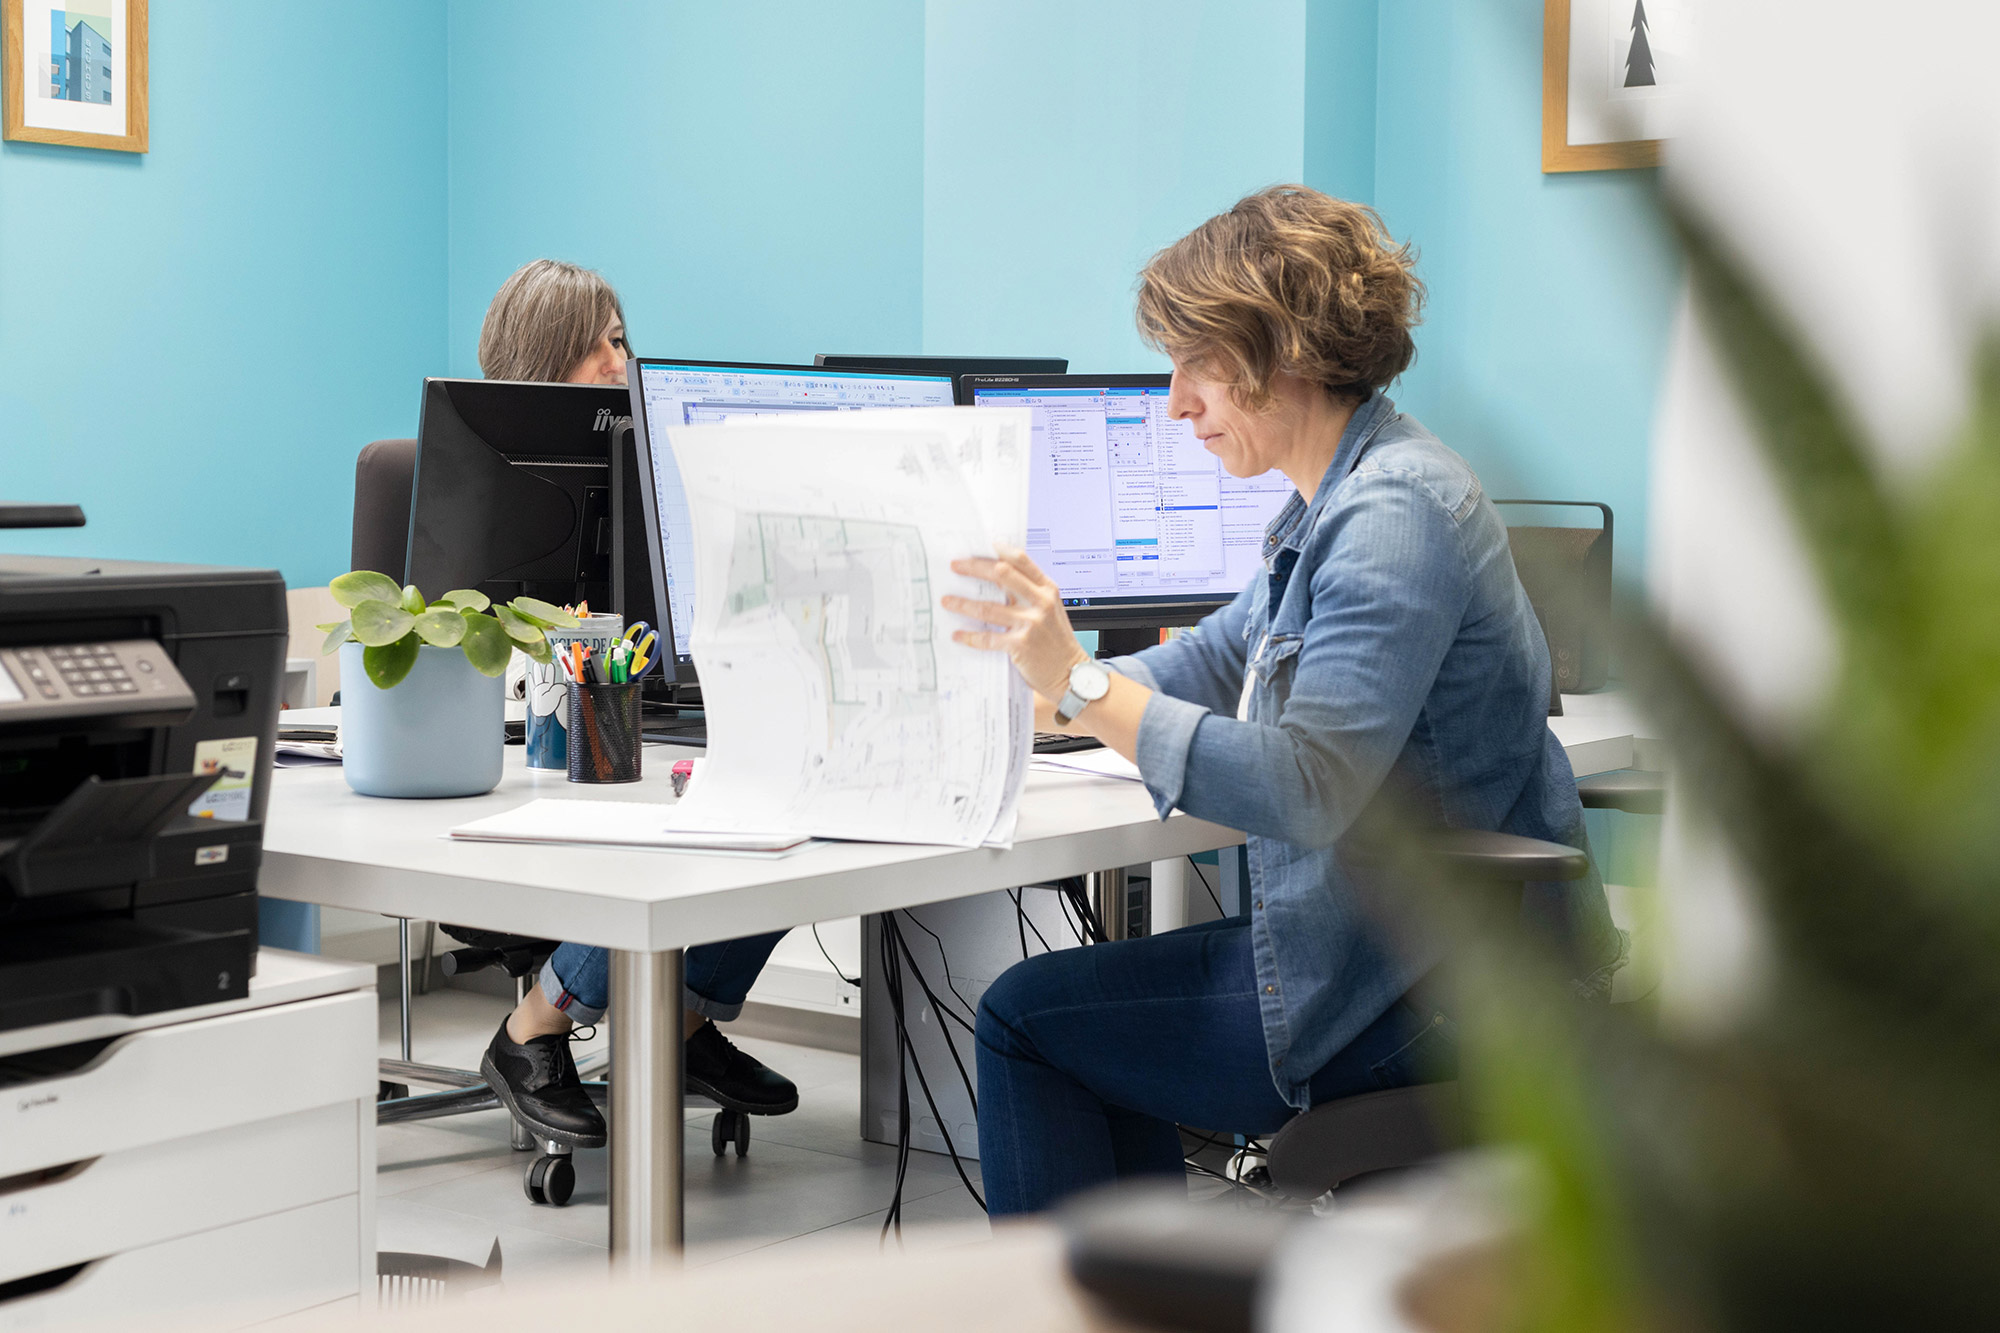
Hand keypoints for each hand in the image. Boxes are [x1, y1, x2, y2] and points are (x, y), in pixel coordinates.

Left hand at [943, 547, 1088, 700]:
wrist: (1072, 673)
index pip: (1022, 561)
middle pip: (1002, 575)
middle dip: (974, 568)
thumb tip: (999, 577)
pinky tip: (958, 635)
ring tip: (947, 601)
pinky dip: (970, 637)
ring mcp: (1031, 623)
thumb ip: (1030, 593)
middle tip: (955, 566)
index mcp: (1047, 590)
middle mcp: (1040, 602)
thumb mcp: (1051, 610)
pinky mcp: (1020, 645)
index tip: (982, 546)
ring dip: (963, 603)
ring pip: (988, 608)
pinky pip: (988, 638)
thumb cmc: (1058, 642)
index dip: (1000, 551)